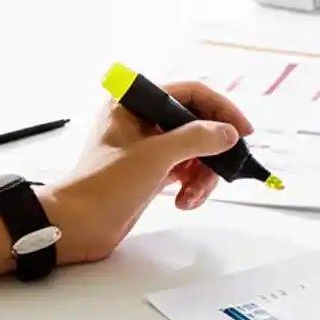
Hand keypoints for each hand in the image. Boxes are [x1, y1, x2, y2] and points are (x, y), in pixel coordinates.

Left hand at [40, 81, 253, 265]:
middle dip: (211, 150)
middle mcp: (141, 120)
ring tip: (194, 194)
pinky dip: (191, 185)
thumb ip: (196, 138)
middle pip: (196, 124)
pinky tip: (184, 200)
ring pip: (194, 150)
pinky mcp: (150, 171)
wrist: (76, 225)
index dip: (220, 109)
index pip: (190, 93)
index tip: (242, 130)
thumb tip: (227, 133)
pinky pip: (185, 170)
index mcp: (134, 103)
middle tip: (226, 167)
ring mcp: (146, 147)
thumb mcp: (155, 156)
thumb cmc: (102, 186)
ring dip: (202, 174)